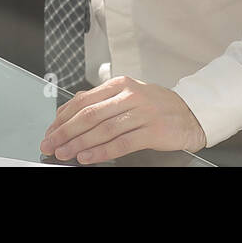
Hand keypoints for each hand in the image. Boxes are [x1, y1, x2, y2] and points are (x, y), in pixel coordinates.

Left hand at [40, 75, 206, 162]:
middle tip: (50, 144)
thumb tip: (70, 112)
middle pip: (89, 115)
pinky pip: (121, 143)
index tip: (50, 130)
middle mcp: (128, 95)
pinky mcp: (152, 130)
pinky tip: (88, 157)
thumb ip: (102, 101)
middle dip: (65, 132)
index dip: (63, 117)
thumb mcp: (128, 95)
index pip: (82, 100)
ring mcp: (141, 112)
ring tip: (64, 153)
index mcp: (119, 84)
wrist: (191, 113)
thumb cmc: (156, 105)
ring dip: (79, 143)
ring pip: (102, 129)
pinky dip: (101, 151)